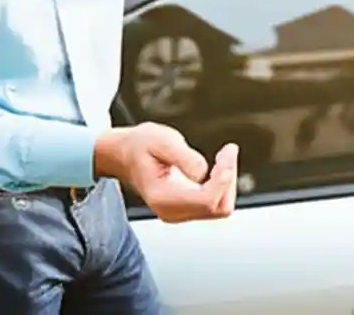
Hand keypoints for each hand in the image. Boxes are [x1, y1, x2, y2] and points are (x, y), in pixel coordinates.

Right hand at [94, 123, 237, 222]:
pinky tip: (218, 166)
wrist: (125, 155)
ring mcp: (179, 214)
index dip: (224, 179)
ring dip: (227, 182)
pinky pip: (216, 203)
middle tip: (227, 150)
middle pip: (217, 207)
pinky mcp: (187, 210)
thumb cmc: (141, 145)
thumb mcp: (160, 140)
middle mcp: (170, 212)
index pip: (206, 201)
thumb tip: (203, 172)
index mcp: (162, 197)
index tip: (227, 153)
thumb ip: (183, 156)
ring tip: (223, 156)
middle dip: (228, 178)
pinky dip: (223, 184)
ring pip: (220, 207)